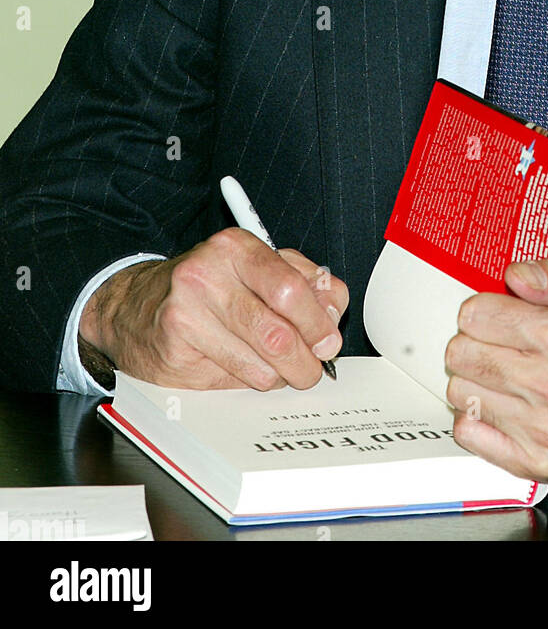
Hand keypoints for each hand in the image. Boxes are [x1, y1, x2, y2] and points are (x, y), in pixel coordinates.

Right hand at [78, 228, 348, 390]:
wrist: (136, 307)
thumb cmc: (209, 288)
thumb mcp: (258, 269)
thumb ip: (303, 283)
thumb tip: (331, 317)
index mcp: (236, 247)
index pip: (291, 288)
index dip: (317, 322)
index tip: (328, 341)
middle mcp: (207, 274)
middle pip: (277, 332)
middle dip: (305, 360)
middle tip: (312, 369)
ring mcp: (186, 312)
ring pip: (259, 364)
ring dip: (279, 376)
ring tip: (277, 368)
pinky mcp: (174, 349)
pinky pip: (232, 380)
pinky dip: (248, 381)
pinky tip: (242, 367)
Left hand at [445, 258, 547, 481]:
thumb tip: (516, 276)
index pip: (476, 316)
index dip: (482, 310)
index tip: (496, 315)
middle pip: (461, 354)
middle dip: (474, 342)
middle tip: (499, 344)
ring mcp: (546, 430)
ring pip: (459, 391)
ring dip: (476, 379)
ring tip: (506, 373)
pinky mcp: (535, 461)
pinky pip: (468, 432)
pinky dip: (478, 416)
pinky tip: (504, 403)